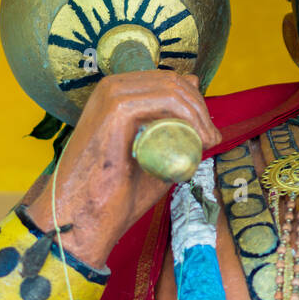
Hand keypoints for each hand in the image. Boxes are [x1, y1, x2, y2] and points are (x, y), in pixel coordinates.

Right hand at [24, 72, 220, 265]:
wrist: (86, 218)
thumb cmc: (115, 193)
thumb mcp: (154, 154)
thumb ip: (172, 132)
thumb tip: (197, 116)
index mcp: (118, 93)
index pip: (169, 82)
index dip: (196, 104)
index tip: (210, 135)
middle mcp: (113, 87)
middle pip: (173, 81)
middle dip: (200, 108)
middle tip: (212, 139)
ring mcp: (112, 94)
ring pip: (173, 88)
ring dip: (199, 114)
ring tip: (208, 142)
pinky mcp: (116, 107)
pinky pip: (167, 100)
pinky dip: (190, 117)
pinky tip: (197, 140)